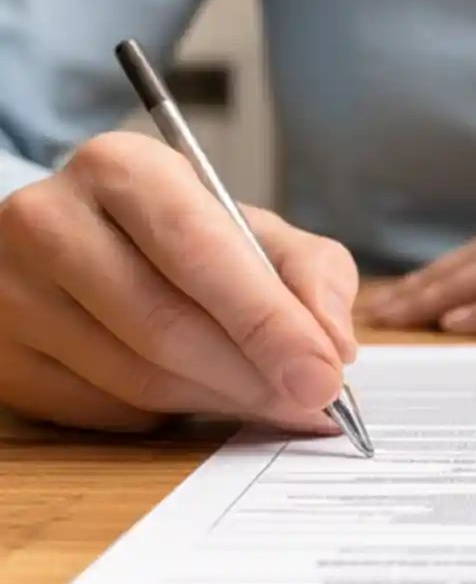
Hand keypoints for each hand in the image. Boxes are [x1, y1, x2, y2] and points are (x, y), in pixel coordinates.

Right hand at [0, 132, 358, 432]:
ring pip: (137, 377)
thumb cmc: (186, 239)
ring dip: (222, 401)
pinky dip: (171, 415)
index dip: (269, 323)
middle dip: (254, 375)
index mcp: (121, 168)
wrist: (82, 247)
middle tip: (312, 403)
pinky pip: (106, 411)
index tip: (325, 376)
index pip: (201, 252)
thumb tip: (335, 346)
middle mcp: (49, 220)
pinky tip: (202, 396)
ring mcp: (10, 291)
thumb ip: (313, 276)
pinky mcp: (2, 357)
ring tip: (269, 398)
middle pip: (166, 324)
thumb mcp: (258, 232)